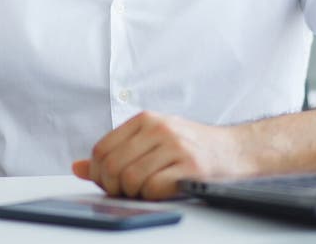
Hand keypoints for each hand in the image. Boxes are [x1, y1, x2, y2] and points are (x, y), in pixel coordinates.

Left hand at [72, 111, 253, 200]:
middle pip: (112, 166)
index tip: (110, 183)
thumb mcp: (152, 141)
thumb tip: (78, 167)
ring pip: (130, 179)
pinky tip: (164, 190)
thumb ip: (116, 152)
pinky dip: (152, 196)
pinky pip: (153, 188)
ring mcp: (175, 147)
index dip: (99, 173)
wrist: (236, 151)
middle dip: (114, 186)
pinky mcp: (190, 168)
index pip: (101, 150)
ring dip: (134, 193)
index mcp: (145, 120)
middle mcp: (158, 129)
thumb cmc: (191, 147)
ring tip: (147, 189)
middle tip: (127, 191)